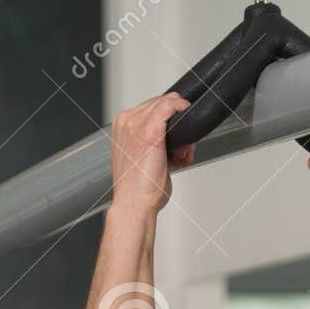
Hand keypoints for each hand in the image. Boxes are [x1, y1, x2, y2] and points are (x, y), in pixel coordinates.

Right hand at [110, 92, 195, 215]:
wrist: (134, 204)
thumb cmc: (139, 189)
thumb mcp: (144, 160)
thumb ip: (156, 145)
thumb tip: (176, 144)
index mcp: (123, 127)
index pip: (150, 108)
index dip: (168, 119)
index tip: (177, 136)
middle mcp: (127, 122)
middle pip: (159, 104)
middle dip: (175, 122)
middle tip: (181, 148)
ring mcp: (137, 124)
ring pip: (166, 105)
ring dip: (180, 124)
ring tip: (182, 152)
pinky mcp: (150, 130)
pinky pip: (169, 107)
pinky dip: (181, 110)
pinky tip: (186, 119)